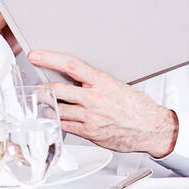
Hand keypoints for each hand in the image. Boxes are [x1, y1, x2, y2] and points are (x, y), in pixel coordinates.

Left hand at [27, 50, 178, 156]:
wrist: (151, 129)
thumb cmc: (139, 108)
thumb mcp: (119, 86)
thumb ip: (98, 84)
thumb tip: (81, 81)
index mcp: (102, 82)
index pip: (71, 66)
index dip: (50, 58)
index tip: (37, 56)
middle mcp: (94, 98)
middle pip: (57, 90)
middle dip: (42, 89)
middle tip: (37, 88)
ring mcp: (90, 117)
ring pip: (57, 109)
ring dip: (47, 107)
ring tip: (46, 105)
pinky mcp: (89, 132)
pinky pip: (65, 126)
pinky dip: (57, 121)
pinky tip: (56, 119)